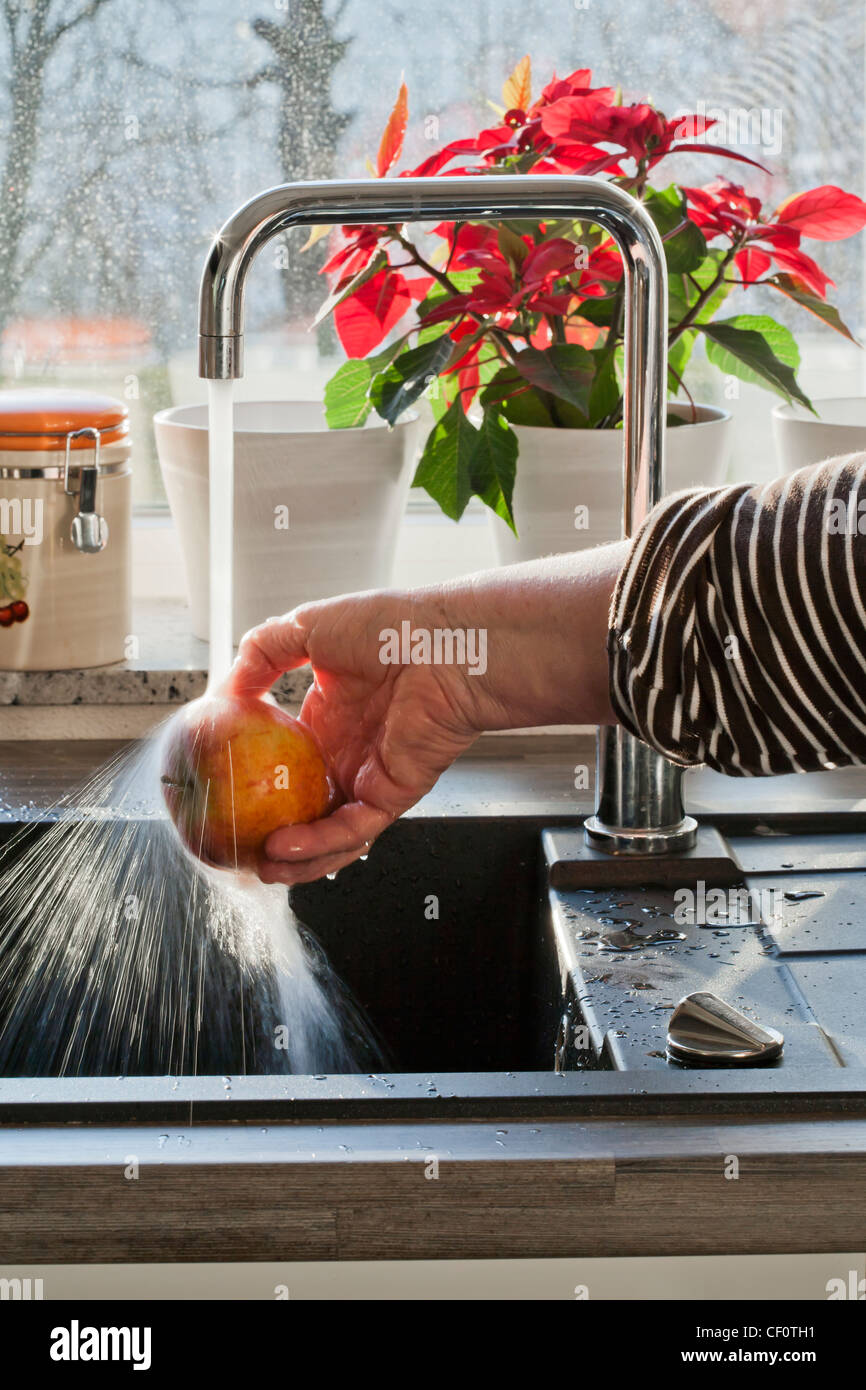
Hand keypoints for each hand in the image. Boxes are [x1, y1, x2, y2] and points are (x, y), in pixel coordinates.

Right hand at [227, 545, 624, 883]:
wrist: (444, 642)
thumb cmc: (392, 626)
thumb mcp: (308, 627)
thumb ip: (262, 652)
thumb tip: (226, 688)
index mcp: (329, 717)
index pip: (286, 761)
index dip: (257, 780)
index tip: (225, 792)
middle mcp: (348, 752)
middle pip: (305, 807)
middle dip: (273, 833)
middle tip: (238, 848)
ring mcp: (369, 777)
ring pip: (329, 833)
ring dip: (296, 858)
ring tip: (259, 867)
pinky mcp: (391, 794)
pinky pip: (350, 830)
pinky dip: (318, 845)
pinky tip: (284, 849)